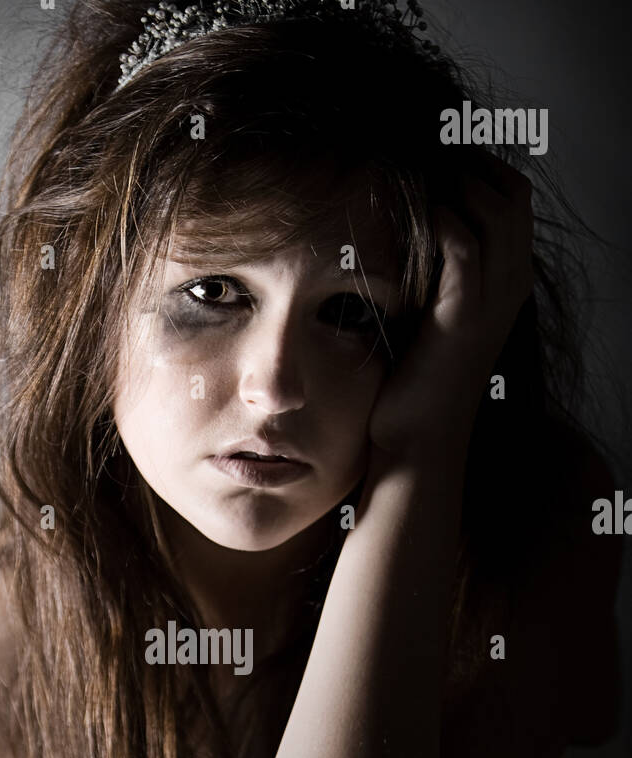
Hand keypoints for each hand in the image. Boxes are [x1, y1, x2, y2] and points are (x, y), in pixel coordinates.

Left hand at [366, 154, 534, 469]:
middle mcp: (510, 287)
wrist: (415, 442)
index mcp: (505, 282)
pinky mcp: (462, 317)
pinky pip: (463, 246)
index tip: (432, 160)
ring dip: (454, 188)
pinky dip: (440, 222)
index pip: (514, 196)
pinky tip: (411, 224)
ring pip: (496, 211)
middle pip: (512, 193)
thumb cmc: (412, 383)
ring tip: (414, 190)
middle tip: (421, 166)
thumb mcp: (426, 314)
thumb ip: (429, 271)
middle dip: (468, 167)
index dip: (478, 168)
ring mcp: (491, 302)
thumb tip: (398, 224)